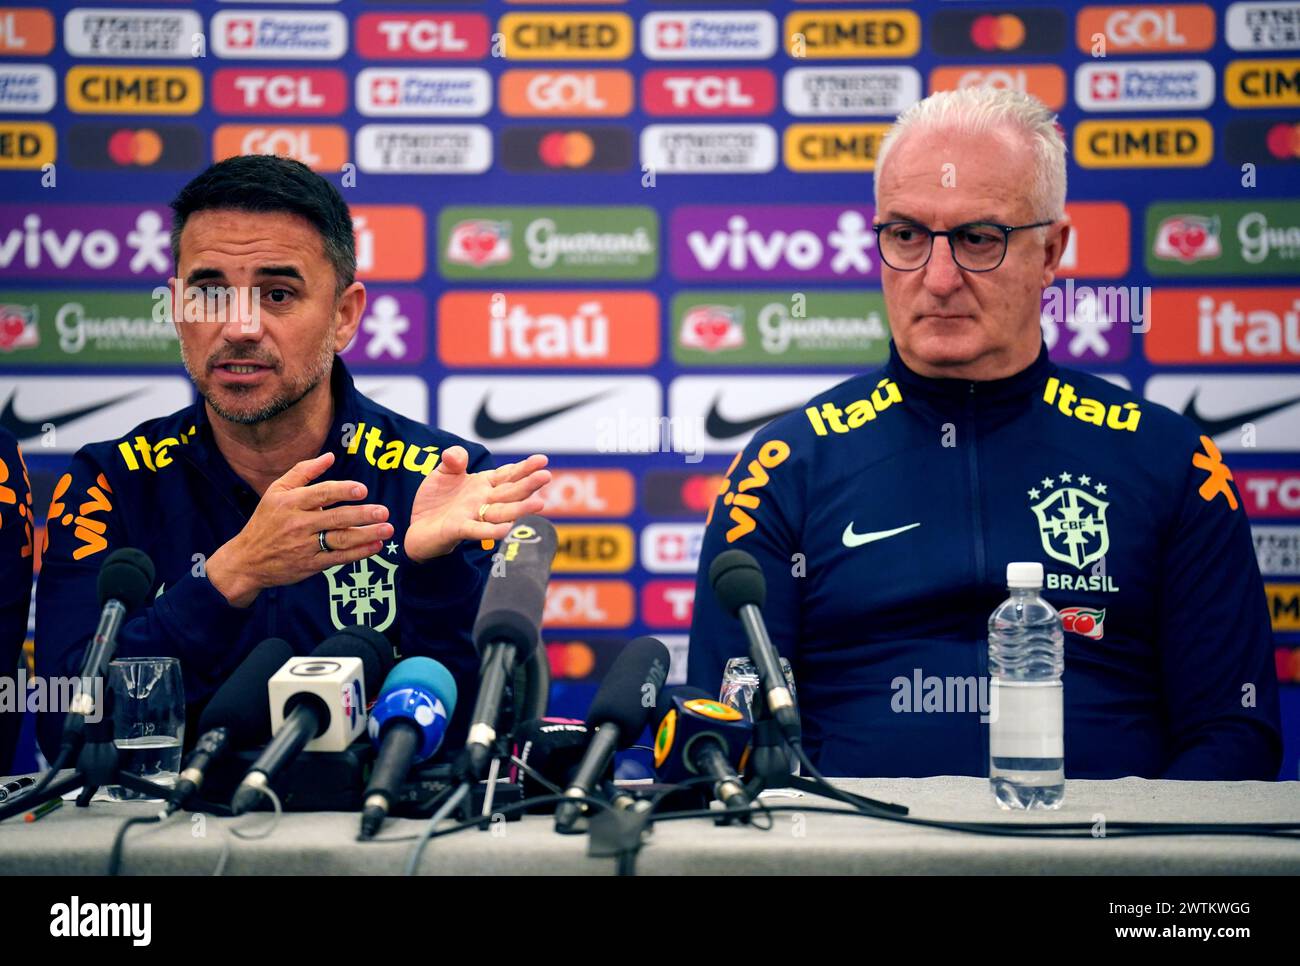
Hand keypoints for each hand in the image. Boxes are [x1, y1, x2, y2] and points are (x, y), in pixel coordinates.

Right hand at [206, 452, 392, 607]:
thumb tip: (330, 456)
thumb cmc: (266, 521)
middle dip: (362, 515)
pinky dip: (358, 553)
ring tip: (387, 529)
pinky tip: (375, 546)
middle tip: (384, 511)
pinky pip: (338, 558)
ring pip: (340, 539)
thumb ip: (304, 472)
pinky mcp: (310, 565)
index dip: (343, 490)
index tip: (362, 489)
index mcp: (291, 502)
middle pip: (335, 518)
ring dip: (366, 535)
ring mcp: (305, 546)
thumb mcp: (277, 491)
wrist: (247, 560)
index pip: (321, 494)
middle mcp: (298, 524)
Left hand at [405, 448, 549, 562]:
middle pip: (510, 492)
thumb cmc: (436, 500)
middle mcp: (484, 501)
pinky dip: (491, 531)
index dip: (524, 467)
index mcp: (484, 484)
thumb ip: (453, 460)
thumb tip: (456, 454)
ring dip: (520, 509)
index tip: (542, 460)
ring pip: (501, 512)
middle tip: (546, 476)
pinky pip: (477, 530)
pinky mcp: (459, 530)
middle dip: (528, 484)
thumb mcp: (443, 472)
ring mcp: (474, 516)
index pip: (508, 475)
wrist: (417, 526)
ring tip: (538, 504)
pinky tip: (506, 529)